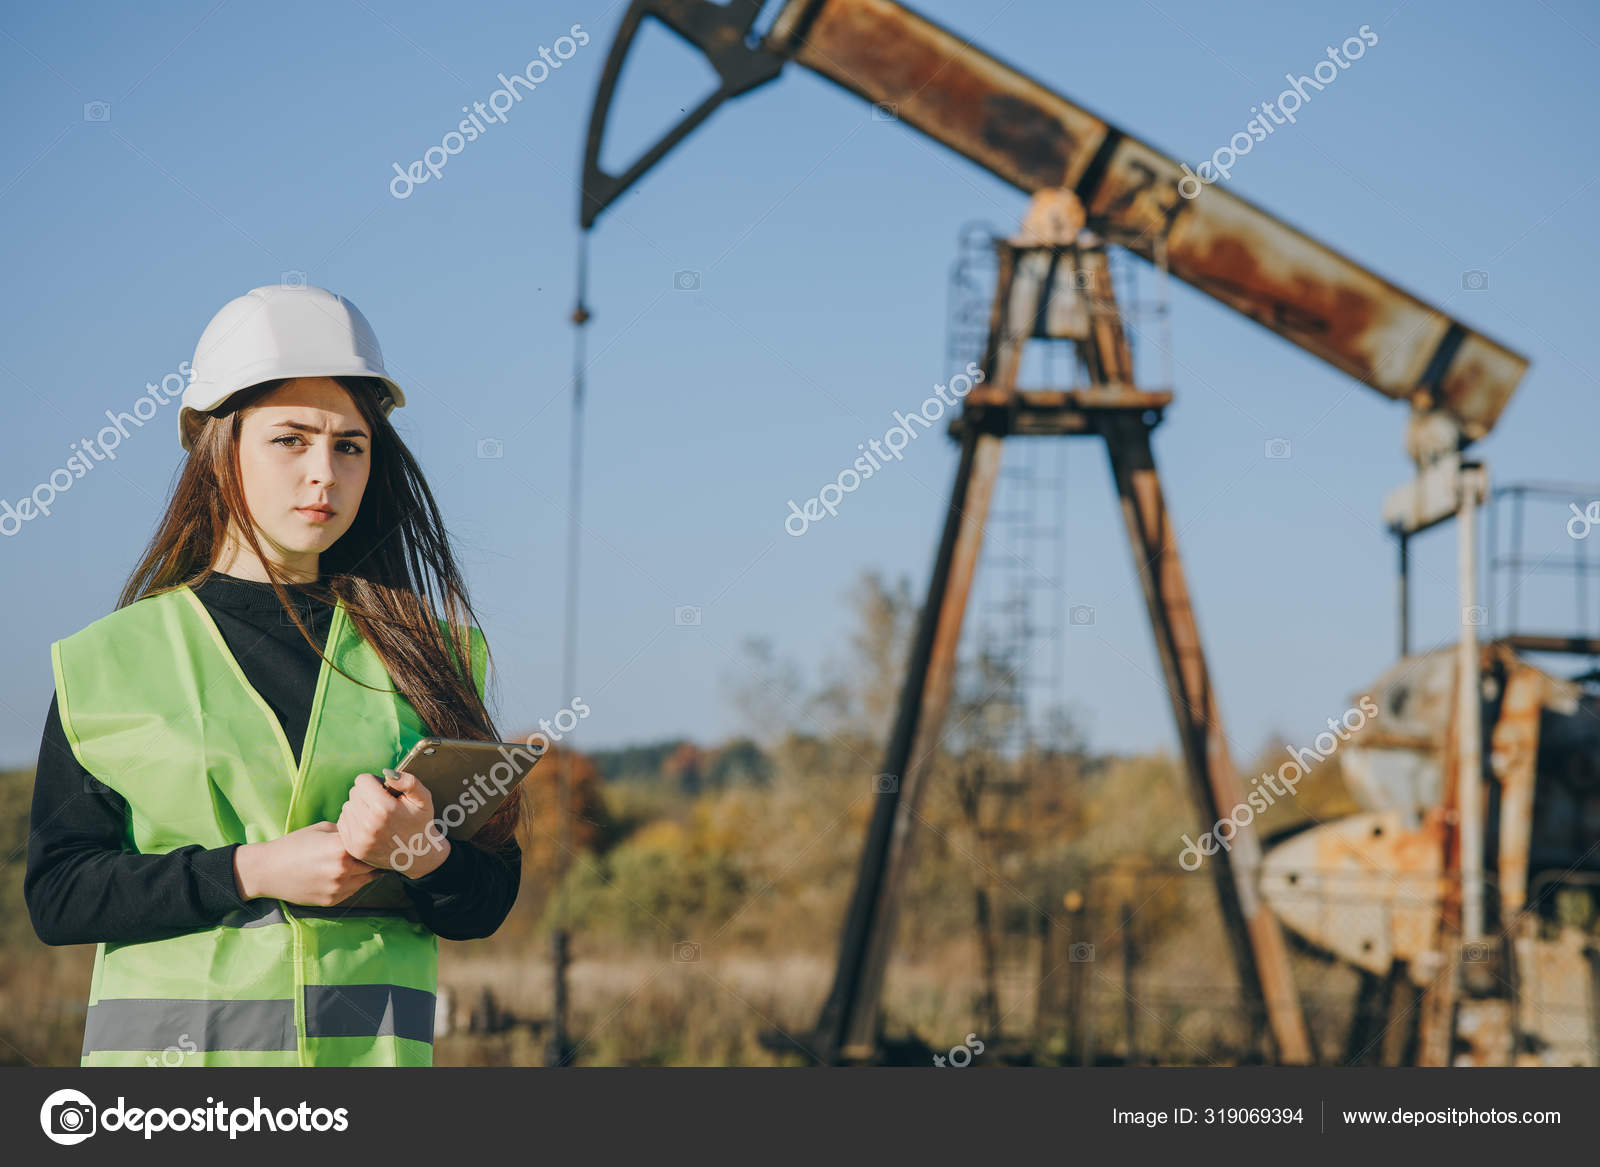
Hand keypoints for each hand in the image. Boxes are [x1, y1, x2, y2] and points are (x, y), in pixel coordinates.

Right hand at [232, 822, 383, 905]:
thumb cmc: (294, 844)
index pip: (372, 844)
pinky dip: (355, 883)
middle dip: (376, 858)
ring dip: (367, 872)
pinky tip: (348, 874)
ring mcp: (337, 888)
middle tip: (380, 851)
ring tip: (366, 863)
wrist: (267, 870)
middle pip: (374, 864)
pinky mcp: (332, 901)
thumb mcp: (321, 829)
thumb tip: (367, 830)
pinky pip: (353, 891)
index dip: (378, 841)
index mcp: (341, 848)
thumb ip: (346, 830)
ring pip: (367, 880)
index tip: (383, 838)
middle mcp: (342, 870)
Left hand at [336, 771, 450, 877]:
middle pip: (353, 793)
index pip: (362, 780)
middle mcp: (368, 825)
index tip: (385, 792)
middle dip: (367, 794)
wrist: (418, 855)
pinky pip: (342, 823)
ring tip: (376, 817)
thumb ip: (409, 782)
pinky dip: (354, 821)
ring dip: (359, 808)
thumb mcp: (424, 799)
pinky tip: (369, 827)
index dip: (375, 782)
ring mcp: (359, 839)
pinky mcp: (353, 848)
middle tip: (383, 805)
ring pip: (347, 807)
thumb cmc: (420, 823)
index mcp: (384, 809)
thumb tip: (387, 773)